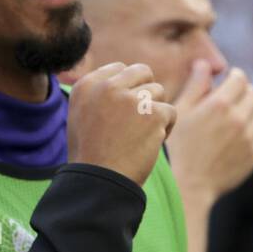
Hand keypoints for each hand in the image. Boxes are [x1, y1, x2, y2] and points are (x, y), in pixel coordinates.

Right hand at [68, 62, 176, 186]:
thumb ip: (99, 93)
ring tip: (139, 136)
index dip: (127, 88)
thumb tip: (123, 74)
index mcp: (87, 85)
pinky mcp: (153, 114)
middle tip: (137, 120)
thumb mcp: (81, 116)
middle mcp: (107, 86)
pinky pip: (171, 111)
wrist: (99, 183)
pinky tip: (149, 144)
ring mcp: (131, 99)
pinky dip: (165, 128)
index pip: (119, 68)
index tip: (121, 112)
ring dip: (154, 112)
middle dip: (144, 93)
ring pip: (158, 91)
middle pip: (142, 73)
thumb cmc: (91, 154)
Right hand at [167, 63, 252, 205]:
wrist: (189, 184)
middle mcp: (239, 118)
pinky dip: (252, 131)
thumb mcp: (181, 112)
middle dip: (243, 92)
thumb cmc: (179, 146)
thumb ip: (196, 85)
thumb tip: (204, 63)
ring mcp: (249, 137)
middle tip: (230, 100)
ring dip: (248, 112)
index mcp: (220, 104)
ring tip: (230, 121)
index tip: (227, 81)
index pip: (240, 78)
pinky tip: (235, 137)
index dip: (234, 77)